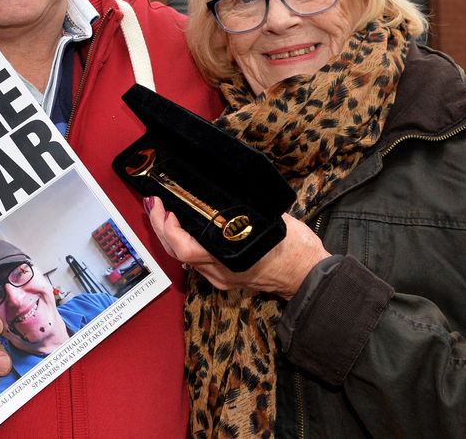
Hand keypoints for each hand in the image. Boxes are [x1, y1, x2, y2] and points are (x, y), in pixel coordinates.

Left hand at [146, 199, 328, 298]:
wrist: (311, 276)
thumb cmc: (296, 248)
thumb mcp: (271, 218)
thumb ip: (246, 207)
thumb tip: (229, 187)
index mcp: (232, 257)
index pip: (188, 248)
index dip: (171, 229)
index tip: (166, 209)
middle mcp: (222, 271)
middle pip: (178, 253)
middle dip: (161, 228)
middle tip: (154, 204)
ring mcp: (222, 277)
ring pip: (184, 258)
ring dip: (169, 236)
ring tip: (160, 212)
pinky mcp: (225, 278)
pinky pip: (196, 262)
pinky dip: (184, 243)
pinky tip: (180, 228)